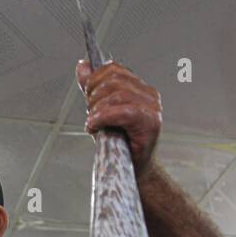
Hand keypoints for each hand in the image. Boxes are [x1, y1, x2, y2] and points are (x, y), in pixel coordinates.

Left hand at [76, 59, 160, 179]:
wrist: (132, 171)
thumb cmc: (118, 143)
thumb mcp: (101, 111)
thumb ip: (92, 88)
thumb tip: (82, 65)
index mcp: (140, 88)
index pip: (114, 69)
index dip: (94, 79)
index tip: (87, 96)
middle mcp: (149, 95)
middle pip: (113, 80)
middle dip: (93, 95)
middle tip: (90, 114)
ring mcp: (152, 108)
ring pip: (117, 94)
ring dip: (97, 109)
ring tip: (93, 123)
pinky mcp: (150, 123)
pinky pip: (122, 111)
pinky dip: (103, 117)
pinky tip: (94, 127)